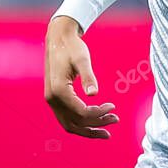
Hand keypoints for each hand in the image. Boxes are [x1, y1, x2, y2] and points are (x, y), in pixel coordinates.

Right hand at [44, 16, 118, 138]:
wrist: (59, 38)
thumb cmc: (72, 47)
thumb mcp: (82, 59)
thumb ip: (88, 76)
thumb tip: (94, 94)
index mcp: (58, 91)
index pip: (80, 112)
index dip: (98, 113)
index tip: (113, 106)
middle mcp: (52, 99)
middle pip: (74, 123)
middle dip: (95, 126)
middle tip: (115, 121)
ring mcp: (52, 100)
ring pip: (69, 124)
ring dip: (88, 128)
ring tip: (106, 129)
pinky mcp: (55, 98)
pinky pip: (67, 117)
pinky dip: (80, 122)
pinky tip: (94, 120)